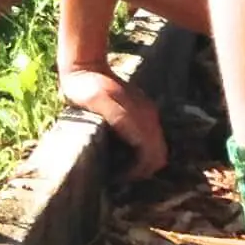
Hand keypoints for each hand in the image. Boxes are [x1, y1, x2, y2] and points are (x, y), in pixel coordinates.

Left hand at [61, 64, 166, 179]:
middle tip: (120, 176)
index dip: (137, 172)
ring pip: (157, 148)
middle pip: (158, 155)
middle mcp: (150, 117)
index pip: (151, 155)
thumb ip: (120, 120)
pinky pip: (151, 139)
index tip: (118, 177)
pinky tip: (124, 152)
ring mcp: (149, 113)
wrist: (87, 67)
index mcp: (141, 117)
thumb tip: (138, 141)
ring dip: (143, 161)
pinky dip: (142, 151)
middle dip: (142, 170)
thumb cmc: (86, 88)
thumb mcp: (98, 102)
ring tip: (121, 168)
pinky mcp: (144, 112)